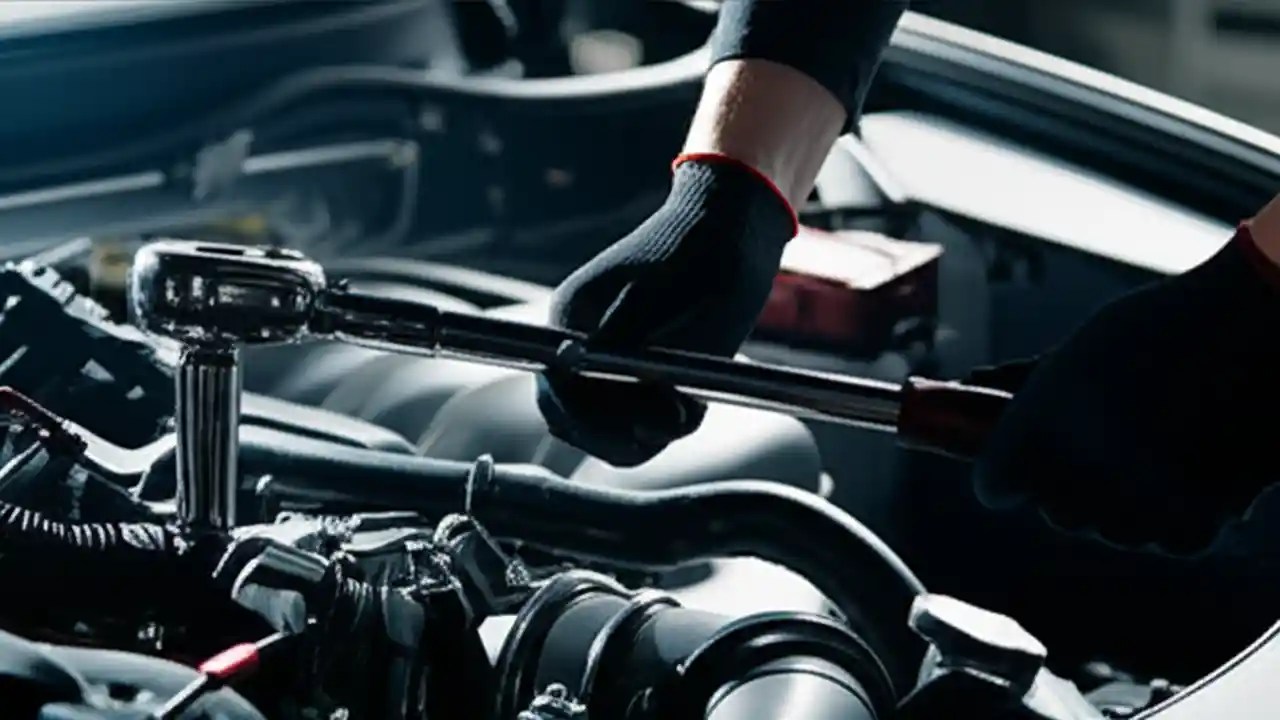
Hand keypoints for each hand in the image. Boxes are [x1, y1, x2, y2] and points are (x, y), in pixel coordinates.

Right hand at [537, 156, 794, 465]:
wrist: (731, 231)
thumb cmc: (707, 257)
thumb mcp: (677, 309)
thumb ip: (646, 368)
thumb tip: (636, 424)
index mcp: (572, 318)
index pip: (557, 393)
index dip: (593, 424)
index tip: (645, 429)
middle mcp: (576, 343)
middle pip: (571, 421)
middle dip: (618, 435)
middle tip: (673, 421)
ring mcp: (601, 359)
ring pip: (604, 429)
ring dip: (645, 431)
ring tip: (687, 403)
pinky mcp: (629, 372)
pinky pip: (632, 421)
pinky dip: (660, 423)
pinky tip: (688, 399)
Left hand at [973, 225, 1279, 554]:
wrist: (1260, 328)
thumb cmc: (1167, 329)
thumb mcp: (1083, 350)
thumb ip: (1031, 385)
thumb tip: (978, 387)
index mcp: (1036, 424)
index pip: (993, 486)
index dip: (1005, 477)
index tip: (1018, 471)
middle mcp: (1074, 470)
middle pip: (1056, 512)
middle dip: (1074, 488)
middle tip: (1110, 448)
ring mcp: (1132, 503)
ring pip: (1115, 529)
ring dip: (1130, 504)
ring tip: (1163, 446)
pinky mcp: (1191, 524)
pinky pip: (1171, 538)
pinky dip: (1184, 514)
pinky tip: (1197, 468)